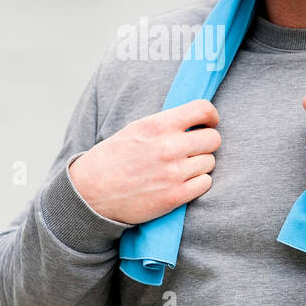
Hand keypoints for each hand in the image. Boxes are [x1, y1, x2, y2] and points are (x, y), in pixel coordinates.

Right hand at [68, 99, 221, 224]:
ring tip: (181, 168)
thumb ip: (165, 123)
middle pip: (213, 138)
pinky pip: (205, 183)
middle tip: (193, 149)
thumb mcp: (135, 129)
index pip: (203, 109)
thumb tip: (194, 119)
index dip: (211, 116)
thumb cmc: (112, 159)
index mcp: (157, 125)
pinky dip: (197, 183)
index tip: (208, 123)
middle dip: (205, 143)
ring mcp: (173, 173)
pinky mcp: (175, 196)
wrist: (91, 192)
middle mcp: (169, 147)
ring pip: (210, 162)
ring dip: (200, 165)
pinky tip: (182, 182)